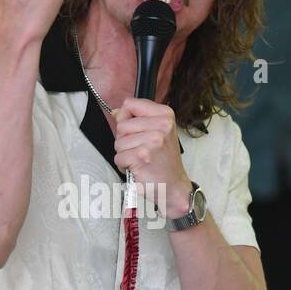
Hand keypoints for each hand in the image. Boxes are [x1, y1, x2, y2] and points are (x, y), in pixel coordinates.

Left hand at [113, 97, 191, 216]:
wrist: (173, 186)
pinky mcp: (142, 156)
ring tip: (140, 159)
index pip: (130, 103)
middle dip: (125, 139)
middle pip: (121, 124)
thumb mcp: (157, 132)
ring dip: (125, 154)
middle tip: (140, 149)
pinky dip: (124, 165)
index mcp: (165, 115)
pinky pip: (119, 157)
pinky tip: (138, 167)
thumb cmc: (164, 162)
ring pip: (118, 142)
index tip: (134, 129)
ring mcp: (152, 141)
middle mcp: (162, 126)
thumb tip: (117, 112)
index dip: (125, 117)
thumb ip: (137, 119)